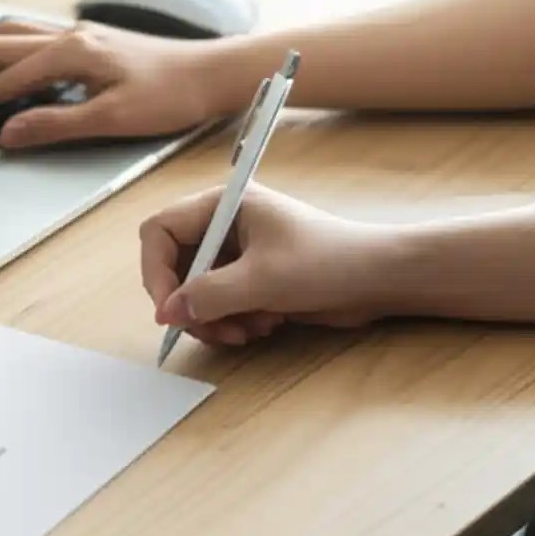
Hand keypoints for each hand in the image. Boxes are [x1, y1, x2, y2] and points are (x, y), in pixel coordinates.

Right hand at [0, 20, 225, 147]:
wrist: (210, 74)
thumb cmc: (171, 97)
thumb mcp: (112, 120)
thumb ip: (54, 125)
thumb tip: (6, 133)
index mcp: (70, 55)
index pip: (3, 79)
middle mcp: (68, 37)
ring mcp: (77, 35)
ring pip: (8, 36)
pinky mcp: (88, 42)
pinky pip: (29, 38)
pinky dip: (1, 51)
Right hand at [139, 184, 398, 345]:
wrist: (378, 279)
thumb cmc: (327, 262)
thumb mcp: (262, 280)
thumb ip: (209, 295)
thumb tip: (168, 312)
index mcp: (223, 205)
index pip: (160, 231)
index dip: (156, 271)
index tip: (169, 309)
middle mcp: (225, 225)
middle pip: (175, 266)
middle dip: (190, 303)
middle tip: (209, 329)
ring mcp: (238, 253)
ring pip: (196, 292)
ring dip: (214, 318)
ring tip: (246, 330)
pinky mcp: (251, 278)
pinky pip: (220, 304)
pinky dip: (232, 321)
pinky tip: (263, 326)